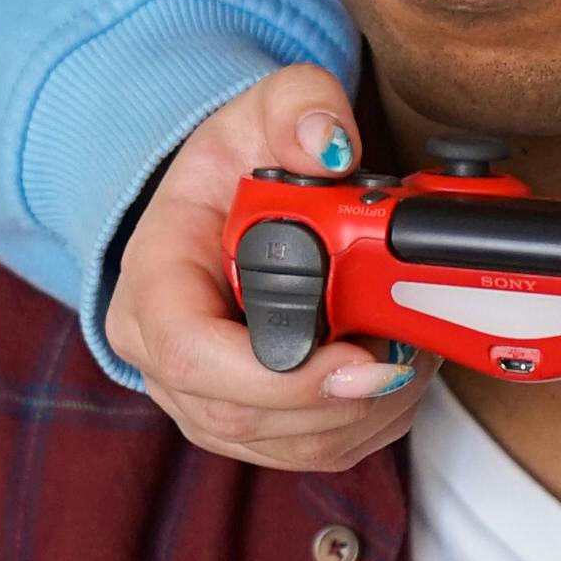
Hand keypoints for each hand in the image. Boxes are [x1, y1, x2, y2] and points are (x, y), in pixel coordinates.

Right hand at [103, 61, 426, 478]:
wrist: (224, 203)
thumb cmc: (232, 165)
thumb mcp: (261, 109)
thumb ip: (299, 108)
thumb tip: (331, 146)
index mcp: (151, 283)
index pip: (189, 352)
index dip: (276, 375)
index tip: (354, 357)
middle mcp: (161, 357)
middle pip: (241, 415)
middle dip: (339, 399)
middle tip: (407, 354)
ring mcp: (202, 400)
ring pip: (285, 446)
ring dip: (365, 414)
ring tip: (409, 355)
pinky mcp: (247, 427)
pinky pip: (311, 453)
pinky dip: (368, 425)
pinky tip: (396, 375)